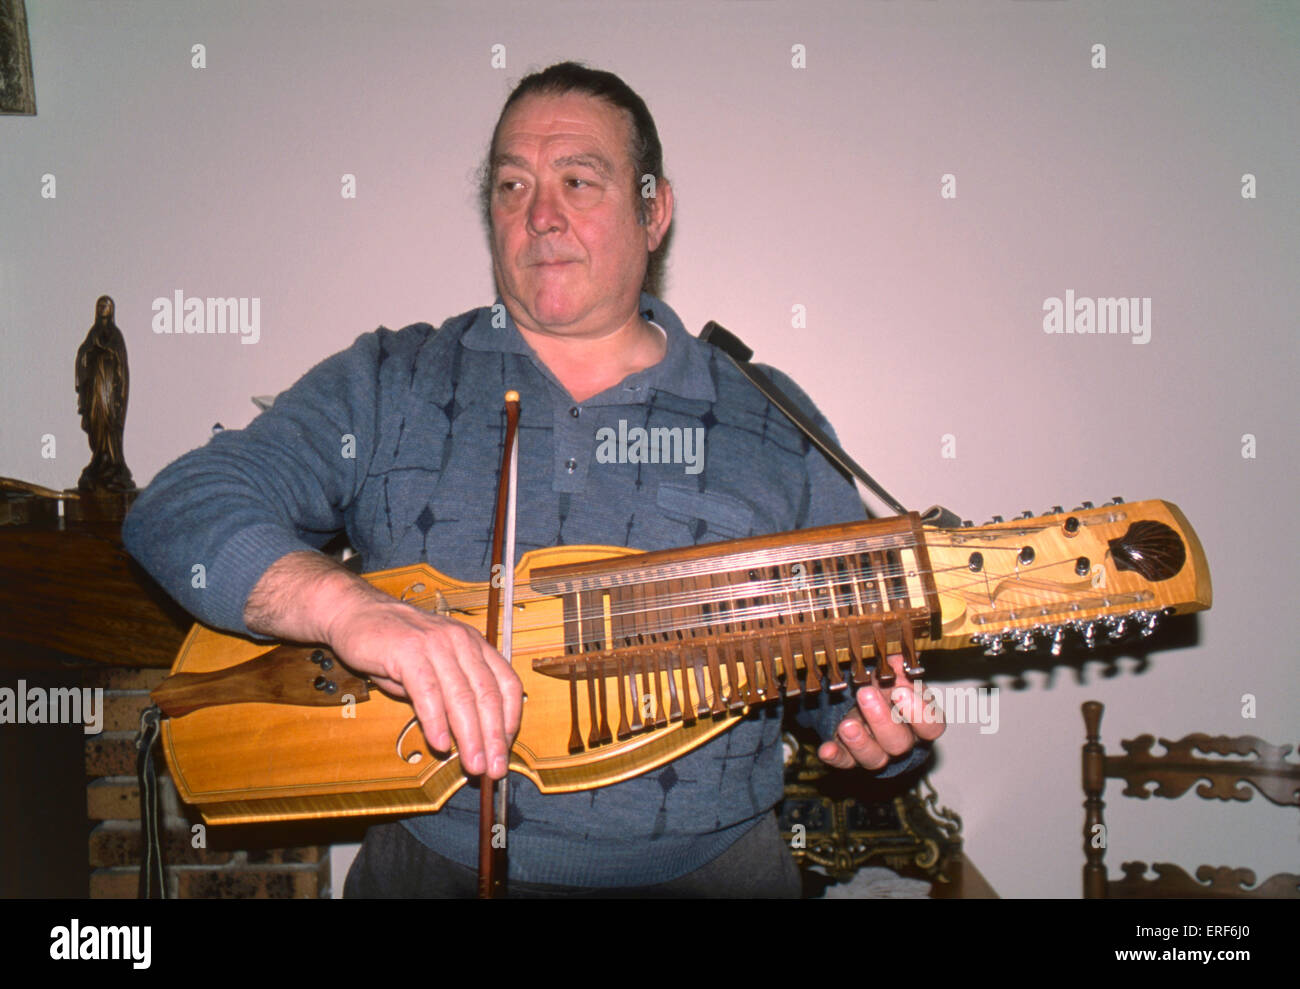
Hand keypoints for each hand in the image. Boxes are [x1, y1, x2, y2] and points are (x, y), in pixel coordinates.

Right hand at [325, 593, 522, 779]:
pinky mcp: (408, 650)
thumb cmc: (398, 646)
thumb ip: (453, 696)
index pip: (506, 683)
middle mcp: (461, 641)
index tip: (506, 749)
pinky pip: (428, 691)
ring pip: (461, 696)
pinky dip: (436, 720)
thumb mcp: (435, 667)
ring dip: (470, 736)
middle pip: (487, 694)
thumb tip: (473, 737)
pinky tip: (440, 742)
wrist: (358, 613)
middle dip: (494, 737)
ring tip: (473, 763)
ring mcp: (436, 644)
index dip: (510, 719)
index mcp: (474, 645)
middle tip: (494, 768)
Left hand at [817, 654, 944, 769]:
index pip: (932, 725)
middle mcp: (902, 741)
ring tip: (847, 725)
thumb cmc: (886, 685)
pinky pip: (845, 762)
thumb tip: (898, 655)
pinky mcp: (852, 758)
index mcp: (920, 720)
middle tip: (865, 694)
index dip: (919, 712)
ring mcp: (877, 752)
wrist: (865, 700)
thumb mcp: (893, 672)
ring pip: (875, 758)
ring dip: (860, 743)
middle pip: (899, 742)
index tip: (900, 691)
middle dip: (882, 720)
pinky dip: (836, 756)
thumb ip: (898, 666)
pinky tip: (826, 750)